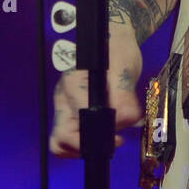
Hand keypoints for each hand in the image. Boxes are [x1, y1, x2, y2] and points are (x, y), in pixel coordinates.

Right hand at [49, 33, 143, 157]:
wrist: (113, 41)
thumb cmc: (117, 49)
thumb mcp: (125, 68)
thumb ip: (125, 95)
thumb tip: (128, 120)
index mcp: (73, 82)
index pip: (82, 119)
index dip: (101, 131)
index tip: (120, 135)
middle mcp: (62, 96)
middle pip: (63, 137)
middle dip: (89, 144)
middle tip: (115, 140)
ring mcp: (62, 105)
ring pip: (60, 142)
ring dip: (84, 146)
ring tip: (109, 138)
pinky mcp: (67, 112)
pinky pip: (64, 139)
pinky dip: (80, 144)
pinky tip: (100, 136)